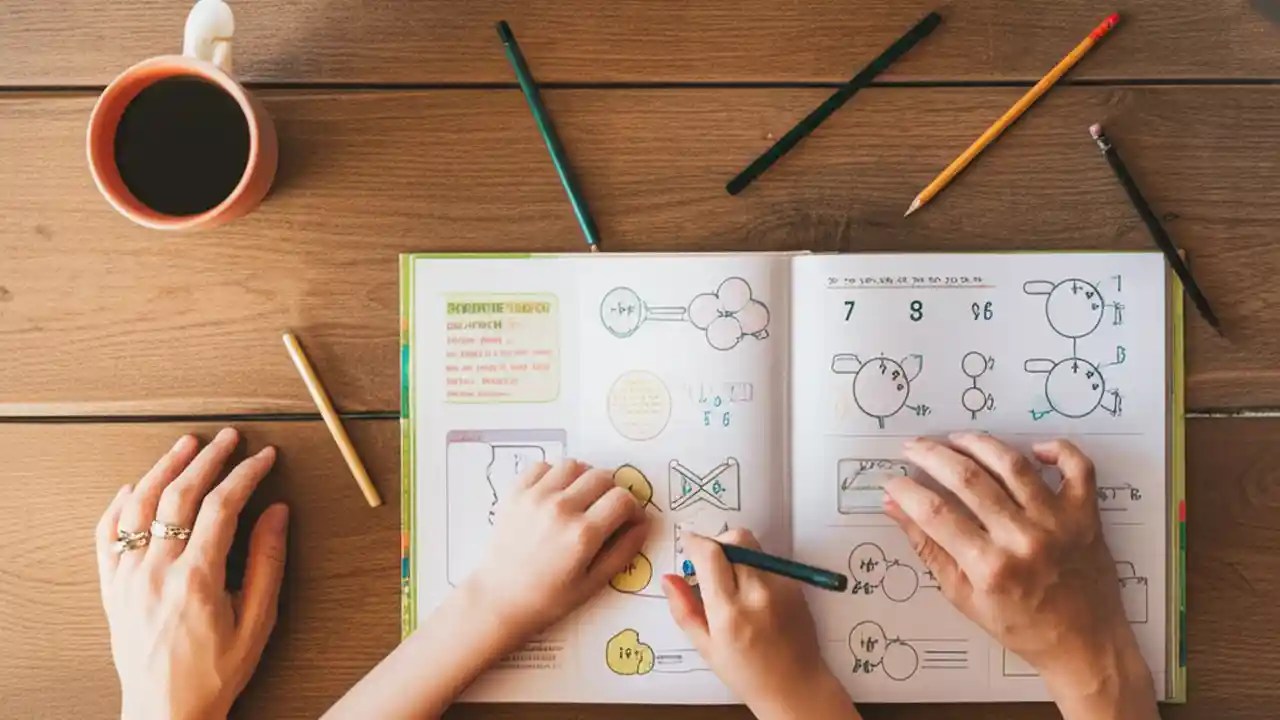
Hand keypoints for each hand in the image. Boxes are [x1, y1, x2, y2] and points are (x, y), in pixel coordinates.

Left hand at [95, 428, 287, 719]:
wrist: (166, 711)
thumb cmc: (215, 672)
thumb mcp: (257, 621)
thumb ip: (267, 563)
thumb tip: (277, 514)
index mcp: (196, 579)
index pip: (222, 506)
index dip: (246, 474)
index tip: (264, 458)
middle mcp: (155, 572)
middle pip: (180, 495)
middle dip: (209, 459)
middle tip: (230, 438)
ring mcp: (127, 577)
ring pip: (141, 505)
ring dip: (165, 468)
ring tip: (186, 445)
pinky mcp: (111, 587)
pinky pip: (107, 534)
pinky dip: (120, 503)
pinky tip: (137, 486)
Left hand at [469, 459, 648, 636]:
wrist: (498, 600)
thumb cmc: (548, 599)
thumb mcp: (593, 583)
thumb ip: (623, 551)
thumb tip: (643, 524)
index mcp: (583, 534)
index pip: (623, 498)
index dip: (633, 508)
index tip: (628, 519)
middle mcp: (561, 508)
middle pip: (602, 476)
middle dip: (612, 492)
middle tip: (605, 511)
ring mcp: (536, 497)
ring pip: (574, 465)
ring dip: (584, 478)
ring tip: (580, 499)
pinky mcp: (516, 493)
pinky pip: (543, 466)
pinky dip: (554, 474)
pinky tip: (555, 495)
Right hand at [663, 529, 858, 719]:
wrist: (796, 688)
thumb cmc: (748, 674)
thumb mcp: (706, 647)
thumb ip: (684, 610)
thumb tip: (669, 579)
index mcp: (730, 611)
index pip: (710, 554)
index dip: (695, 542)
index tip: (688, 541)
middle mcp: (758, 593)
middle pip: (735, 540)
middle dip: (717, 543)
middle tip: (709, 563)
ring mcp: (781, 587)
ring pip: (754, 547)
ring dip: (736, 553)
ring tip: (731, 581)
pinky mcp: (796, 586)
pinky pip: (769, 562)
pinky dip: (755, 568)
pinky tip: (752, 594)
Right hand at [885, 434, 1155, 719]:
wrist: (1084, 645)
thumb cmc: (1020, 626)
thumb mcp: (963, 597)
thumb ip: (928, 548)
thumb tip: (894, 506)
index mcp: (989, 566)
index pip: (935, 511)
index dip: (906, 489)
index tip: (892, 480)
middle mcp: (1023, 538)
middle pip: (968, 478)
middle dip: (931, 455)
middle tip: (913, 447)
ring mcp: (1058, 522)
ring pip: (1012, 464)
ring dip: (977, 442)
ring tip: (954, 438)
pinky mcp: (1086, 514)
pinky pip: (1078, 467)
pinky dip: (1058, 449)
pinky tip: (1033, 448)